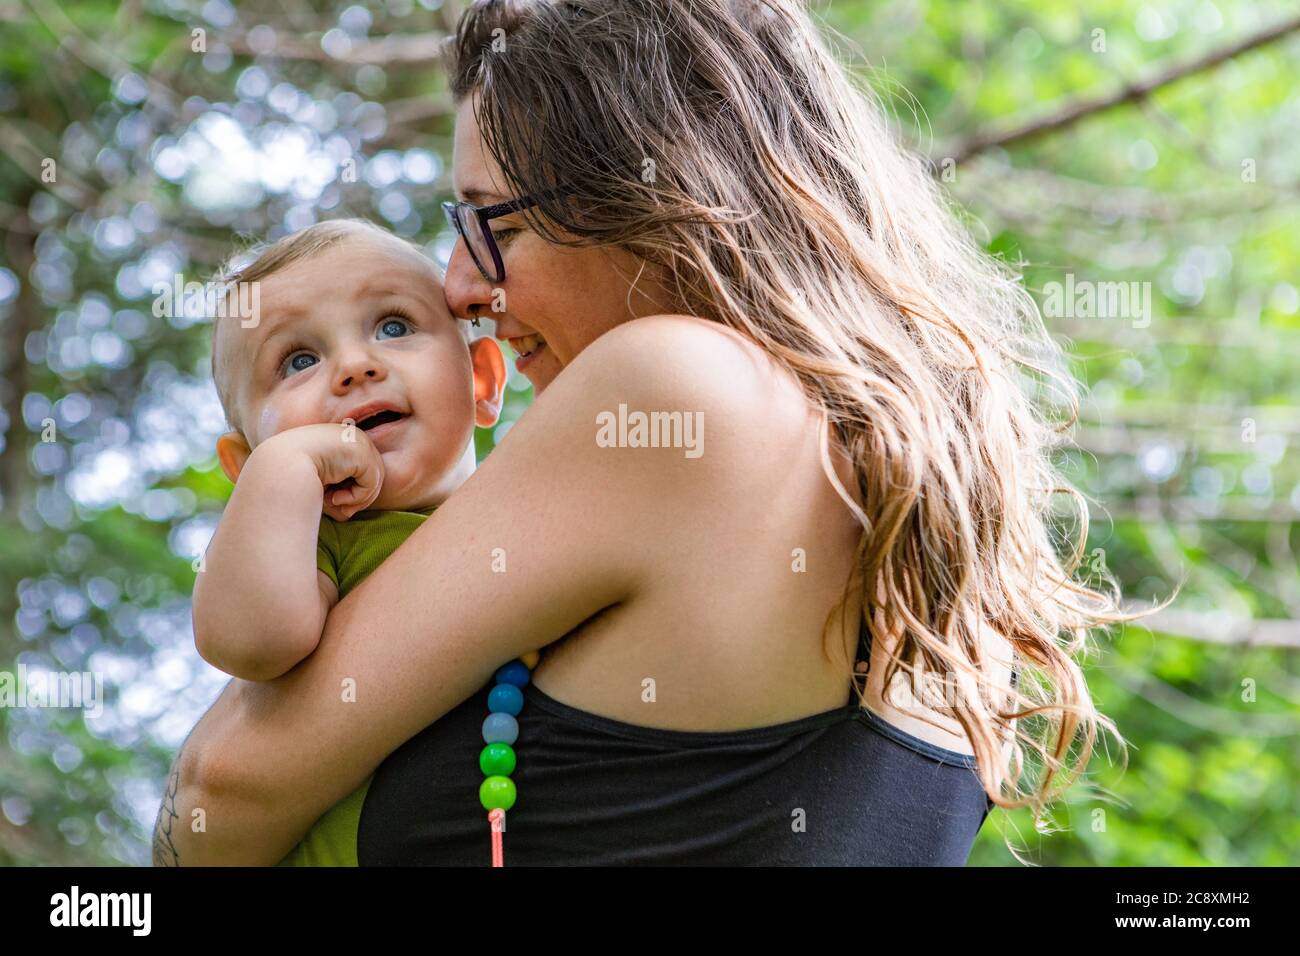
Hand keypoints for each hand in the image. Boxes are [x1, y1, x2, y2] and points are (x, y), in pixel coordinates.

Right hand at [258, 423, 384, 520]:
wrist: (280, 467)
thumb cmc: (291, 477)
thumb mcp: (316, 484)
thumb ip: (334, 495)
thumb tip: (347, 514)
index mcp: (341, 437)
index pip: (360, 469)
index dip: (351, 490)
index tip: (332, 503)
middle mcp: (353, 435)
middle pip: (371, 475)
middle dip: (357, 498)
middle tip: (337, 509)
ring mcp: (360, 442)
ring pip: (374, 481)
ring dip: (356, 500)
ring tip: (332, 503)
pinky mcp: (362, 453)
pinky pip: (371, 484)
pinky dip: (355, 497)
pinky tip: (334, 498)